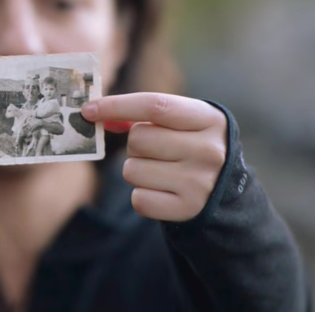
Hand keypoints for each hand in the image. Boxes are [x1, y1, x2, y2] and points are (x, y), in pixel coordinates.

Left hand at [81, 93, 227, 221]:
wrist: (226, 190)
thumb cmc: (192, 145)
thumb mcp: (181, 122)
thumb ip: (142, 114)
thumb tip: (96, 114)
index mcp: (210, 119)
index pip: (155, 106)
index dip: (117, 105)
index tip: (88, 110)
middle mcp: (209, 150)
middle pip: (138, 139)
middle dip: (135, 145)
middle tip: (155, 151)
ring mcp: (200, 182)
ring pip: (132, 170)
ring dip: (137, 171)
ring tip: (161, 172)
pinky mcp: (188, 210)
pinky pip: (138, 199)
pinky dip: (142, 196)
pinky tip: (163, 191)